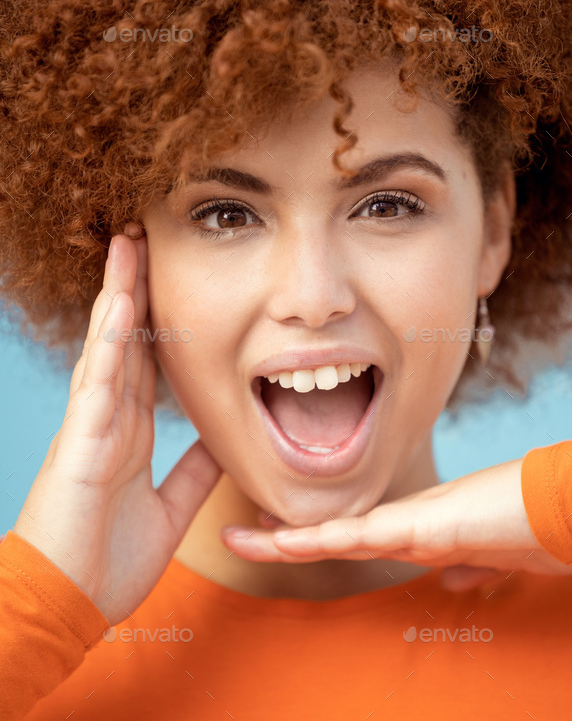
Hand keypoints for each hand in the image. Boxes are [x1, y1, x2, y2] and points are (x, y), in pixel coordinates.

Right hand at [13, 229, 221, 623]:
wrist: (69, 608)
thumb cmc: (106, 563)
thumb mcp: (170, 511)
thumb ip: (194, 474)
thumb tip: (224, 443)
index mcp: (129, 434)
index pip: (146, 362)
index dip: (155, 321)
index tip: (168, 282)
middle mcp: (109, 420)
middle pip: (125, 341)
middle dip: (135, 290)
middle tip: (142, 241)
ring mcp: (92, 426)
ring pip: (109, 347)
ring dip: (119, 296)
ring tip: (128, 248)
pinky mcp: (82, 442)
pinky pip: (100, 381)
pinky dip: (111, 340)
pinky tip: (120, 302)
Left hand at [220, 457, 571, 591]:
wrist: (558, 507)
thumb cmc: (525, 526)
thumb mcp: (489, 557)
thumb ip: (467, 568)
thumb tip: (450, 583)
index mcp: (417, 532)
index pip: (352, 536)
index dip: (311, 537)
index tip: (273, 534)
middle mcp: (406, 524)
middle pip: (331, 533)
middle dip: (282, 536)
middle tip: (236, 530)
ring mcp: (413, 524)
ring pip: (337, 533)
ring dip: (288, 538)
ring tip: (243, 536)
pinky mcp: (428, 527)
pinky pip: (366, 536)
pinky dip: (327, 540)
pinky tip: (292, 541)